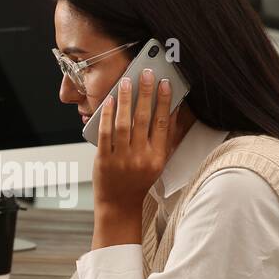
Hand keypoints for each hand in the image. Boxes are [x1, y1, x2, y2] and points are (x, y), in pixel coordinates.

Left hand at [92, 69, 172, 245]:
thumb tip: (174, 111)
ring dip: (125, 99)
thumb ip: (166, 138)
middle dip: (145, 93)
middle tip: (145, 73)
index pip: (162, 123)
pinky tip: (108, 101)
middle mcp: (141, 157)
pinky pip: (105, 133)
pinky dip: (107, 115)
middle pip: (144, 119)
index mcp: (157, 157)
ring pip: (124, 123)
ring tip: (126, 81)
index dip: (164, 101)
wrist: (119, 204)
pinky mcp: (104, 160)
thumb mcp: (159, 162)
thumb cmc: (139, 181)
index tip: (164, 83)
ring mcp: (121, 158)